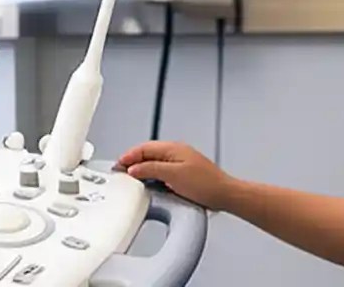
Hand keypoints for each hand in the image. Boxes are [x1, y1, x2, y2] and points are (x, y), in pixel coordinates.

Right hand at [117, 141, 236, 210]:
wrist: (224, 195)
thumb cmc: (206, 184)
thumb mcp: (173, 175)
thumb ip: (151, 169)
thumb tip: (134, 168)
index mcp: (173, 148)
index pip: (144, 148)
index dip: (129, 156)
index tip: (118, 166)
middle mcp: (176, 154)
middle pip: (148, 155)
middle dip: (133, 163)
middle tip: (121, 173)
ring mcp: (180, 164)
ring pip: (154, 164)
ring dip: (142, 171)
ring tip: (132, 180)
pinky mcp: (183, 175)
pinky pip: (162, 173)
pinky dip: (152, 178)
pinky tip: (150, 186)